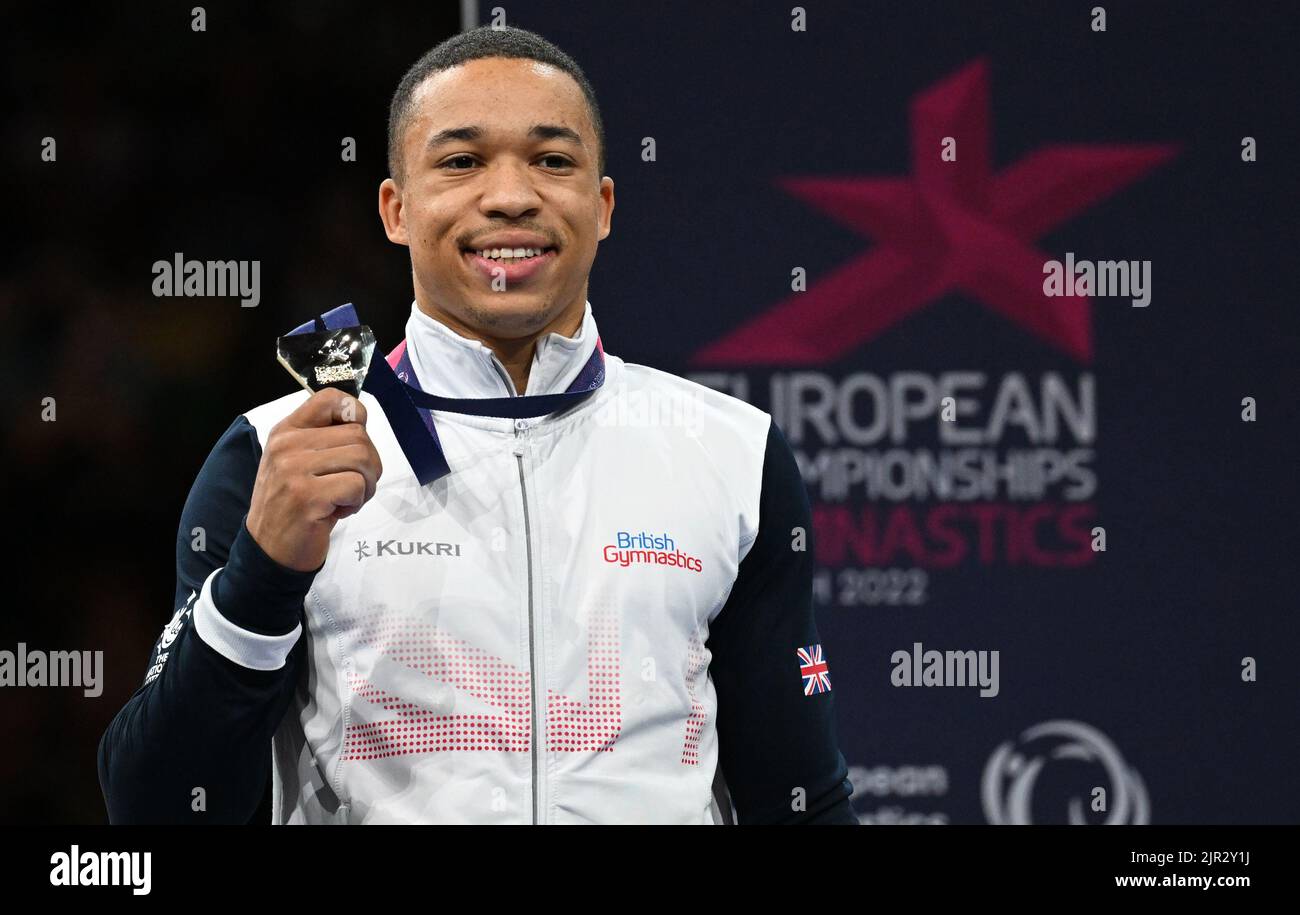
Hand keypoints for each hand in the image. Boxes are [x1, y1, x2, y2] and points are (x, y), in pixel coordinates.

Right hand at [246, 388, 382, 571]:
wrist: (269, 550)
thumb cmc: (294, 505)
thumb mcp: (298, 462)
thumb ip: (323, 438)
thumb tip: (360, 417)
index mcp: (286, 431)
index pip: (330, 399)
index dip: (356, 415)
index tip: (356, 441)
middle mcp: (287, 445)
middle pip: (358, 434)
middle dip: (369, 464)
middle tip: (355, 485)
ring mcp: (294, 470)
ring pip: (362, 457)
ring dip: (366, 483)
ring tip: (347, 498)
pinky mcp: (307, 497)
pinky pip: (356, 485)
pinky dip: (357, 501)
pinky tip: (338, 511)